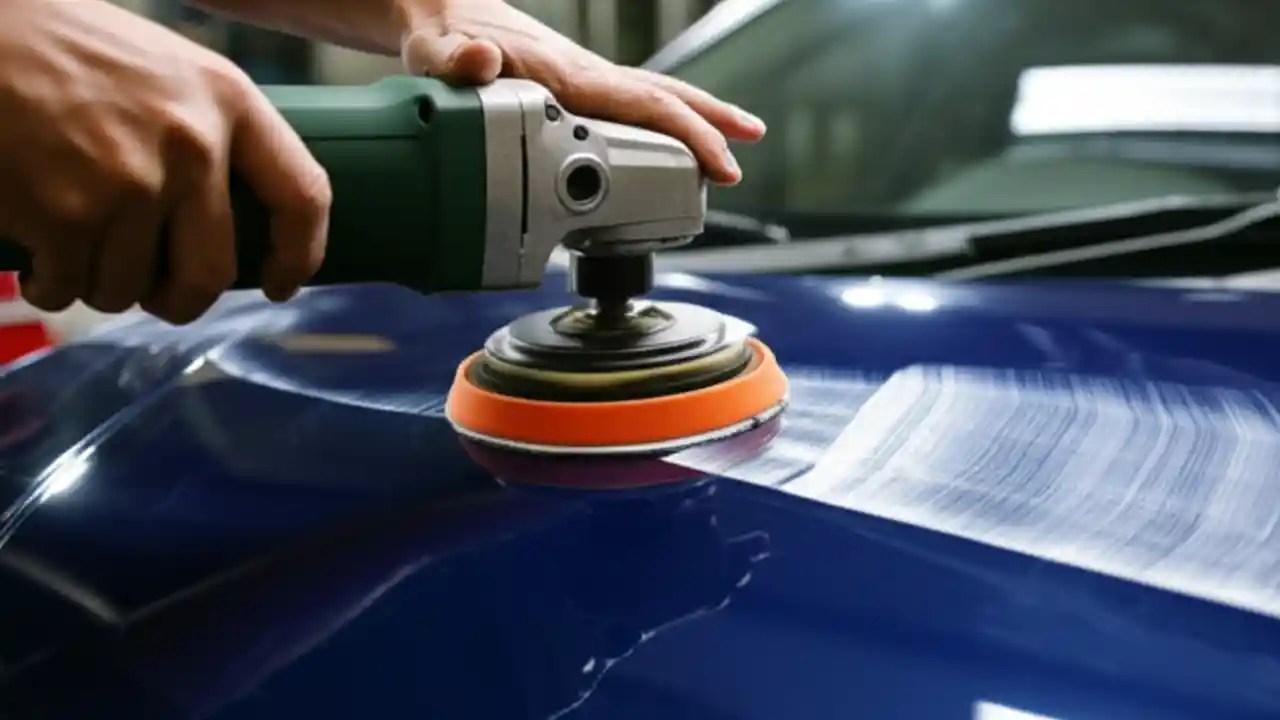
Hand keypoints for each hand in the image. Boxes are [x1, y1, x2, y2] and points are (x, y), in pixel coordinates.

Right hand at [0, 0, 329, 323]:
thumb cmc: (58, 45)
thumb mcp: (162, 69)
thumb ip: (206, 128)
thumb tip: (228, 211)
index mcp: (227, 99)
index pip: (303, 195)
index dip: (299, 255)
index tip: (282, 284)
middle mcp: (192, 145)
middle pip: (213, 271)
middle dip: (183, 300)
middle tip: (158, 296)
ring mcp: (132, 183)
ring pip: (131, 286)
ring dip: (101, 284)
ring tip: (73, 247)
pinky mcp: (68, 215)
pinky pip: (70, 286)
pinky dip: (50, 285)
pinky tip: (37, 257)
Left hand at [395, 0, 765, 184]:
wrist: (440, 15)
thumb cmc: (441, 38)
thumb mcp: (437, 53)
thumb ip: (456, 61)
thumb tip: (483, 60)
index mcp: (568, 76)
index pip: (646, 104)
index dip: (689, 135)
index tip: (719, 166)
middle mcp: (585, 75)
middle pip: (663, 96)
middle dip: (710, 124)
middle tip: (745, 154)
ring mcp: (584, 80)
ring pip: (652, 97)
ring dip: (696, 118)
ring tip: (732, 146)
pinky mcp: (575, 87)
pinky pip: (632, 103)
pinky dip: (663, 119)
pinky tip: (671, 140)